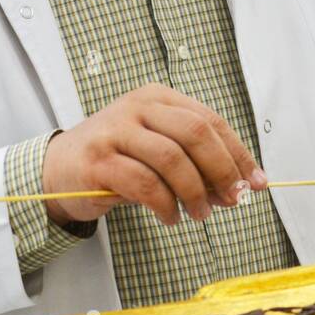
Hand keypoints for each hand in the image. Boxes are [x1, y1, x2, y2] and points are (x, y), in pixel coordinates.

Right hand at [40, 83, 266, 226]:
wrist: (58, 169)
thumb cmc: (117, 158)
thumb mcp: (158, 149)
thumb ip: (195, 162)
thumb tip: (237, 187)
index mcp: (158, 97)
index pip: (210, 121)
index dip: (238, 153)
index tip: (256, 182)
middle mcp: (137, 106)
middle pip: (195, 133)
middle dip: (222, 170)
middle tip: (233, 199)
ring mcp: (115, 131)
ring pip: (172, 158)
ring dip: (195, 192)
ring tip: (200, 214)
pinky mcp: (98, 160)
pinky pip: (144, 183)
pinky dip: (166, 205)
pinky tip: (171, 217)